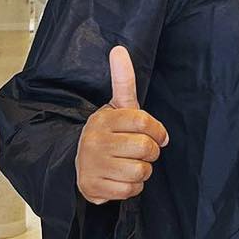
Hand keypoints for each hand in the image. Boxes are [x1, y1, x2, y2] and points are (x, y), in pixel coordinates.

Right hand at [75, 47, 169, 204]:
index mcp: (103, 119)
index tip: (157, 135)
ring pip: (140, 171)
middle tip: (142, 152)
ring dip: (143, 171)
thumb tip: (119, 49)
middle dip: (151, 153)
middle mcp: (94, 140)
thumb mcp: (117, 107)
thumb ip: (123, 80)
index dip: (157, 131)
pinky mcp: (92, 186)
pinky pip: (130, 190)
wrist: (81, 165)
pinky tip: (122, 179)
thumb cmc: (109, 134)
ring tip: (130, 164)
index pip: (142, 122)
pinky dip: (132, 187)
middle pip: (145, 148)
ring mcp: (91, 164)